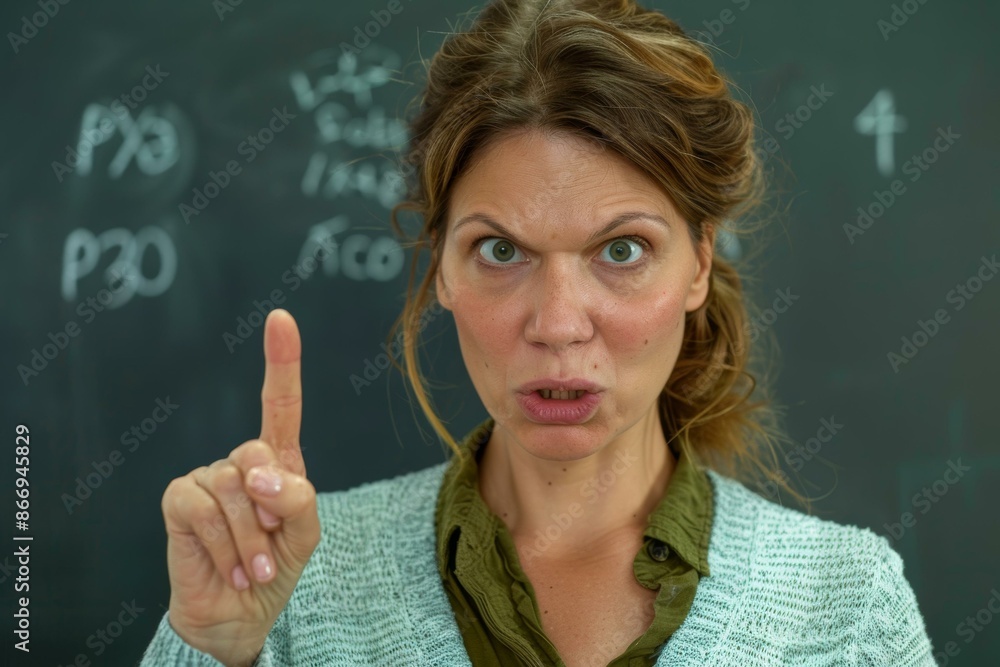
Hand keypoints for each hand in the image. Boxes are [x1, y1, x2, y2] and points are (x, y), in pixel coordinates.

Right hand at [160, 309, 319, 665]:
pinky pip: (202, 508)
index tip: (280, 318)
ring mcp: (205, 477)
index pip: (280, 405)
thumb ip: (297, 499)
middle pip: (258, 453)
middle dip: (271, 512)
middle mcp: (240, 462)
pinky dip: (223, 545)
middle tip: (272, 547)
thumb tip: (259, 476)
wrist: (239, 614)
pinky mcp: (178, 499)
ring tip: (253, 567)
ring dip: (249, 539)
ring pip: (231, 488)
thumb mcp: (304, 535)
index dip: (281, 361)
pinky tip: (232, 568)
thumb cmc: (272, 568)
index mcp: (278, 462)